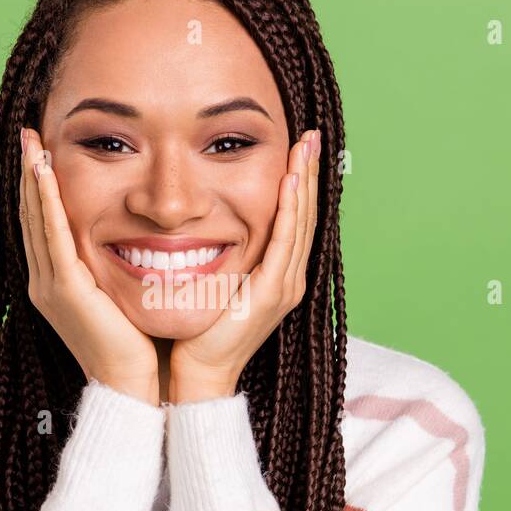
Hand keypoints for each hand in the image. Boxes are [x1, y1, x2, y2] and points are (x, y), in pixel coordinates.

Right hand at [19, 127, 159, 404]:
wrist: (130, 386)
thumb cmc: (136, 346)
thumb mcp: (121, 295)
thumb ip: (117, 267)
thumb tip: (140, 239)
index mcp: (56, 284)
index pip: (43, 224)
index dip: (39, 187)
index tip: (40, 152)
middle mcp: (45, 282)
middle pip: (31, 215)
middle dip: (30, 173)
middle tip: (28, 133)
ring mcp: (50, 286)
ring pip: (37, 219)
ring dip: (33, 178)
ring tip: (30, 142)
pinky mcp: (65, 289)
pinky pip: (53, 235)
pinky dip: (47, 201)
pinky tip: (45, 173)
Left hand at [168, 128, 319, 402]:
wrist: (198, 373)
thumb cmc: (198, 331)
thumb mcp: (213, 280)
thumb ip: (218, 252)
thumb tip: (202, 223)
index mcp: (278, 276)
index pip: (294, 219)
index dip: (300, 183)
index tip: (299, 149)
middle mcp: (290, 279)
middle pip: (305, 215)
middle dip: (309, 173)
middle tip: (311, 136)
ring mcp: (285, 286)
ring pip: (300, 223)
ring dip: (304, 183)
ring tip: (306, 148)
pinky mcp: (272, 293)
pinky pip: (285, 243)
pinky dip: (289, 211)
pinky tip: (289, 183)